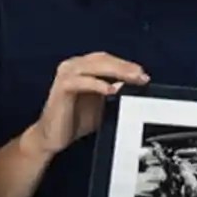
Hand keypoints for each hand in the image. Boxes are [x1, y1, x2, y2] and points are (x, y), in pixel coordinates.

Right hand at [25, 52, 147, 155]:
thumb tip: (137, 85)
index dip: (126, 65)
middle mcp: (73, 66)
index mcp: (82, 67)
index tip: (144, 75)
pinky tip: (111, 90)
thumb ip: (115, 91)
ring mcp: (66, 74)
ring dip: (116, 71)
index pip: (108, 59)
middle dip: (125, 67)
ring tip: (132, 79)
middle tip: (142, 76)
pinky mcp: (62, 86)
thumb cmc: (76, 119)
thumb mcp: (102, 103)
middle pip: (103, 60)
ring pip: (94, 66)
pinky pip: (82, 81)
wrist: (52, 138)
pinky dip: (98, 84)